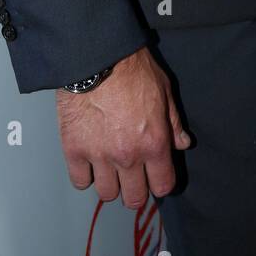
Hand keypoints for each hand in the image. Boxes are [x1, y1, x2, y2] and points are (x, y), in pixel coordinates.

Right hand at [56, 45, 190, 208]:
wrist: (96, 57)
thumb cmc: (131, 68)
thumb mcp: (164, 90)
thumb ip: (173, 122)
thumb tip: (182, 143)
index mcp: (154, 143)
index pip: (163, 185)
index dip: (161, 183)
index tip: (156, 177)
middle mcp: (128, 156)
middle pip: (133, 198)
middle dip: (136, 190)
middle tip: (133, 177)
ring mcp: (99, 156)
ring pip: (106, 193)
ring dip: (110, 184)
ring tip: (110, 169)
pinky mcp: (74, 150)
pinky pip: (80, 181)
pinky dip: (85, 175)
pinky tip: (90, 162)